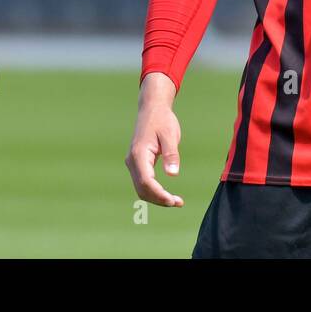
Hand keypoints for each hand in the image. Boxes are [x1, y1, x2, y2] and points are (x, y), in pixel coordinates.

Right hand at [125, 72, 184, 206]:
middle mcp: (132, 161)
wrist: (152, 108)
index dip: (158, 194)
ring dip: (156, 197)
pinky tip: (167, 194)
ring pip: (141, 188)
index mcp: (139, 154)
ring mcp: (133, 163)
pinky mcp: (137, 164)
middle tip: (178, 203)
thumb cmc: (162, 120)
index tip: (173, 201)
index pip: (146, 181)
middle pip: (142, 189)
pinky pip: (143, 182)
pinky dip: (154, 191)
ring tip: (175, 201)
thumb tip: (173, 175)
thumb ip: (171, 155)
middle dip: (159, 199)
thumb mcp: (170, 135)